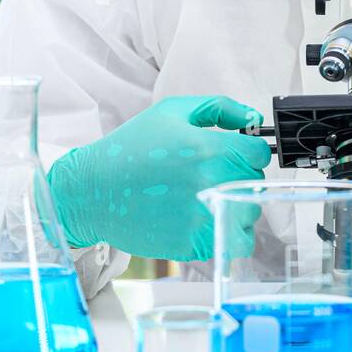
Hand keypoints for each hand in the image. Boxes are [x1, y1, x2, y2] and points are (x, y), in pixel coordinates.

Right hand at [47, 95, 271, 260]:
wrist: (92, 191)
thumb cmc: (130, 148)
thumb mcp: (171, 112)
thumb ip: (218, 108)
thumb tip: (253, 117)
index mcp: (209, 148)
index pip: (259, 153)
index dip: (246, 151)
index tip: (231, 154)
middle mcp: (211, 182)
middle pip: (254, 183)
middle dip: (239, 176)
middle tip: (209, 175)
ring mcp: (204, 216)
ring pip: (248, 215)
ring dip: (235, 206)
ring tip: (206, 198)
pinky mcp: (194, 243)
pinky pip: (233, 241)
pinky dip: (224, 232)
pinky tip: (201, 219)